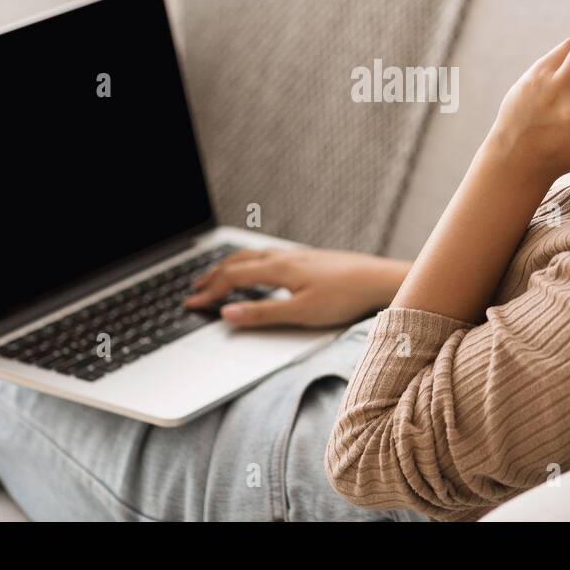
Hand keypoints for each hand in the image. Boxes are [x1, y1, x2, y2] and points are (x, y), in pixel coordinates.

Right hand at [181, 247, 411, 328]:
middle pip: (238, 262)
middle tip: (195, 287)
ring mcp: (297, 255)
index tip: (190, 303)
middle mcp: (284, 257)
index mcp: (277, 268)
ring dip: (231, 266)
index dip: (209, 291)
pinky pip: (269, 256)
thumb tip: (227, 314)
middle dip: (213, 274)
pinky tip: (259, 270)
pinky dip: (251, 263)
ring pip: (253, 256)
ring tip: (219, 276)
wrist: (379, 279)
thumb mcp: (300, 312)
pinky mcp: (309, 258)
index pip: (232, 278)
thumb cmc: (344, 297)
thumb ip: (262, 313)